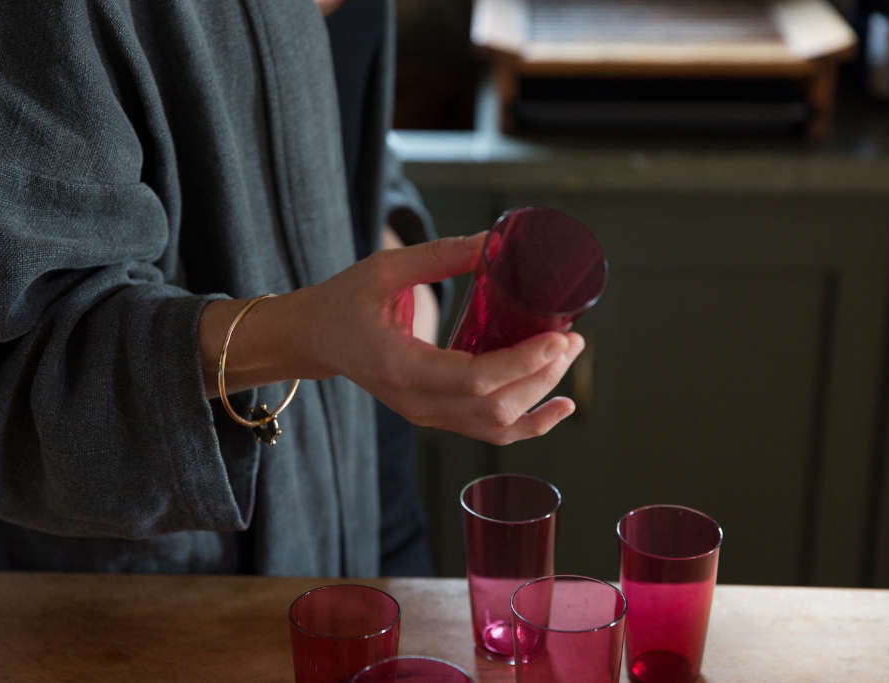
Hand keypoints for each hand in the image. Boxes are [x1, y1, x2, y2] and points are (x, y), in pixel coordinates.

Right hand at [293, 234, 583, 444]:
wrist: (316, 338)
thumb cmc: (345, 301)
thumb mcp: (385, 269)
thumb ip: (440, 256)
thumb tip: (497, 241)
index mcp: (401, 367)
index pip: (475, 379)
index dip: (522, 363)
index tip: (558, 337)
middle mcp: (416, 402)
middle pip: (494, 406)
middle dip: (542, 375)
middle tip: (572, 337)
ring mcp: (426, 414)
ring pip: (496, 424)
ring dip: (540, 395)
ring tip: (568, 357)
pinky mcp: (435, 415)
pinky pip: (488, 430)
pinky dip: (529, 424)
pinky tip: (560, 408)